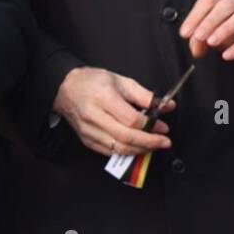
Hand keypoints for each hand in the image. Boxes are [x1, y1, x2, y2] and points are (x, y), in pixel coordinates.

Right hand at [53, 67, 174, 157]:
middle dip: (149, 142)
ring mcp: (88, 131)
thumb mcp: (121, 81)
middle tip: (164, 141)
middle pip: (126, 137)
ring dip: (140, 150)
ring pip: (118, 148)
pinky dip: (126, 152)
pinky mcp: (86, 140)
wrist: (67, 88)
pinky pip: (109, 152)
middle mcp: (94, 116)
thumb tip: (167, 105)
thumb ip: (145, 96)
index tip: (163, 127)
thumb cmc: (93, 82)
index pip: (131, 119)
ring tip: (153, 146)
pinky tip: (136, 147)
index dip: (150, 126)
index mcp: (103, 98)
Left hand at [178, 0, 233, 60]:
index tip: (185, 33)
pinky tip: (227, 55)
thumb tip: (195, 49)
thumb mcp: (220, 26)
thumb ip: (204, 36)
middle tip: (197, 37)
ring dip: (224, 29)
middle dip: (209, 21)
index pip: (208, 0)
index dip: (195, 16)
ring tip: (212, 42)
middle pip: (225, 5)